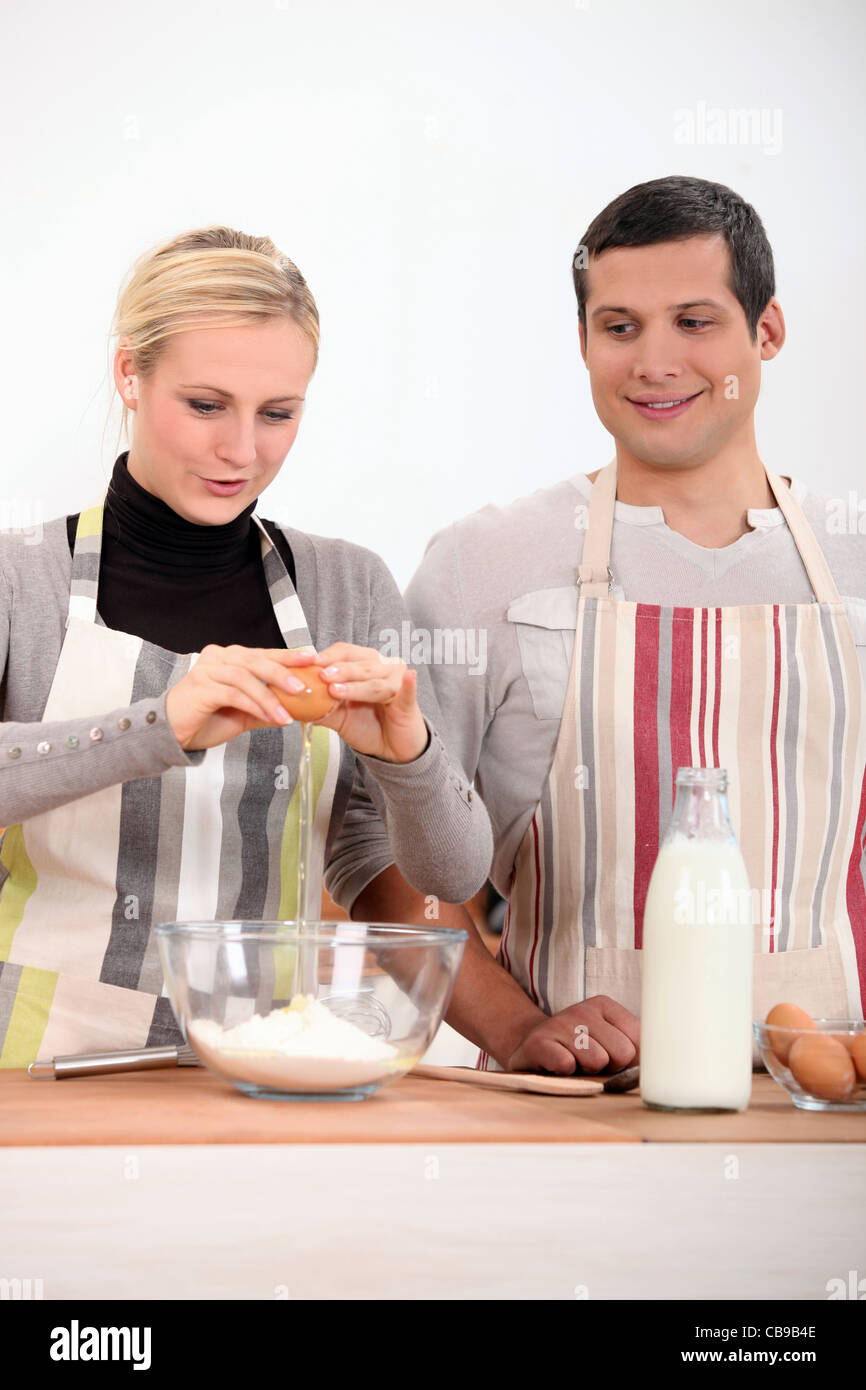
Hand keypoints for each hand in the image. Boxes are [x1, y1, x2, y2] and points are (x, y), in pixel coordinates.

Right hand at [165, 645, 312, 749]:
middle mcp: (218, 657)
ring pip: (245, 677)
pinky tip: (270, 717)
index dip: (288, 656)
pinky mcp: (201, 687)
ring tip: (288, 712)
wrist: (173, 733)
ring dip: (270, 696)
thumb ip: (267, 706)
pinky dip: (255, 705)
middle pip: (256, 660)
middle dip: (283, 671)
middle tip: (304, 685)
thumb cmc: (207, 718)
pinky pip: (234, 694)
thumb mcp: (244, 712)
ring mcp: (207, 670)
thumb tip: (298, 709)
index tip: (312, 659)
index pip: (263, 654)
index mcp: (230, 657)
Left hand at [287, 643, 428, 762]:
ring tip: (337, 691)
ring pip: (375, 680)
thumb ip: (320, 705)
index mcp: (364, 665)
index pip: (346, 653)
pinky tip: (408, 677)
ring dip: (356, 684)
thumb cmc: (368, 726)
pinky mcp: (409, 700)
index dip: (329, 656)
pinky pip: (408, 691)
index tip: (310, 662)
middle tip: (322, 676)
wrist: (391, 750)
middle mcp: (382, 668)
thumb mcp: (339, 716)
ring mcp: (398, 683)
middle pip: (360, 664)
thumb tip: (293, 703)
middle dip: (340, 670)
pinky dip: (408, 684)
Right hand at [506, 995, 639, 1075]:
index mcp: (604, 1005)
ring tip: (575, 1063)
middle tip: (591, 1063)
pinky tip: (557, 1067)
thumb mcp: (611, 1040)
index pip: (639, 1040)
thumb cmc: (580, 1050)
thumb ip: (637, 1048)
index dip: (628, 1059)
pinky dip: (565, 1074)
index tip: (612, 1057)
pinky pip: (567, 1065)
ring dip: (587, 1071)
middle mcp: (582, 1010)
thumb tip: (659, 1066)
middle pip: (623, 1053)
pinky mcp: (538, 1043)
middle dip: (610, 1066)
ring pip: (597, 1060)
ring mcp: (559, 1024)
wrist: (532, 1047)